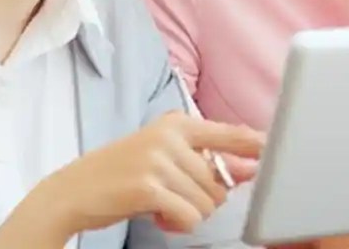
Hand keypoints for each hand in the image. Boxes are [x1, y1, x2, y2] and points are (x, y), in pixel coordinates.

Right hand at [43, 112, 263, 236]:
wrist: (72, 191)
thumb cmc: (121, 175)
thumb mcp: (163, 158)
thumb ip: (205, 162)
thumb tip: (248, 169)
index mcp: (176, 124)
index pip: (228, 133)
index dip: (255, 144)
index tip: (275, 148)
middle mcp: (170, 136)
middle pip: (220, 182)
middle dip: (201, 199)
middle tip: (169, 196)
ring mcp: (158, 159)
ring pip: (207, 202)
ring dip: (187, 213)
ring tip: (158, 203)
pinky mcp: (149, 186)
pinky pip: (189, 216)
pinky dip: (177, 224)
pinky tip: (155, 215)